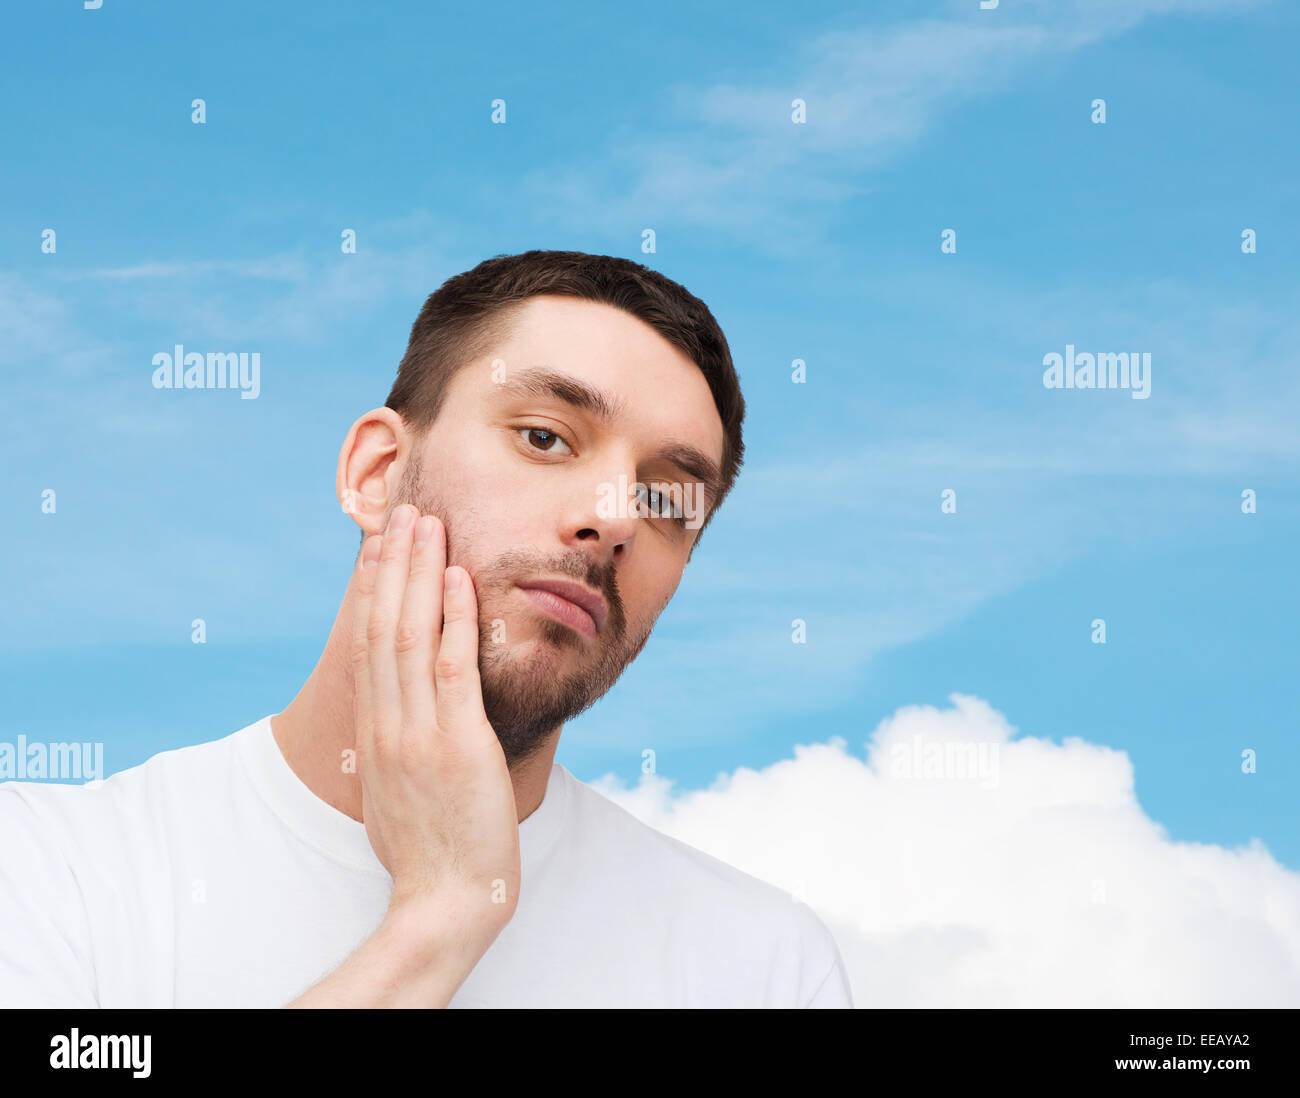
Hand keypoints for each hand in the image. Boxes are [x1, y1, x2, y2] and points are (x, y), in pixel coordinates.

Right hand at [350, 503, 520, 938]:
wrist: (446, 901)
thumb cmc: (430, 852)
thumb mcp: (395, 793)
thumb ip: (394, 750)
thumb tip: (396, 726)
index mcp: (373, 733)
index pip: (366, 644)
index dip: (371, 589)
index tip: (378, 547)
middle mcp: (387, 724)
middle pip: (382, 626)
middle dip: (392, 564)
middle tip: (403, 512)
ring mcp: (418, 732)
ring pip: (410, 634)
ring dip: (418, 573)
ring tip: (426, 523)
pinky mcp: (457, 743)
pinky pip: (451, 667)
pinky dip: (454, 617)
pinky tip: (458, 577)